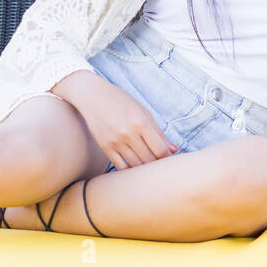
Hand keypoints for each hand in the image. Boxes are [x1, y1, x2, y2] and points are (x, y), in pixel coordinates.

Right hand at [57, 71, 177, 169]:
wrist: (93, 96)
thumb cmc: (121, 102)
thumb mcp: (143, 112)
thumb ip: (158, 132)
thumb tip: (173, 149)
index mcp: (141, 122)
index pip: (160, 149)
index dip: (168, 158)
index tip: (170, 160)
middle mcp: (128, 133)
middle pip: (149, 160)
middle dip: (158, 164)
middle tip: (161, 165)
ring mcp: (116, 142)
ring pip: (136, 165)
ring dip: (145, 168)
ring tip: (149, 165)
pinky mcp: (105, 147)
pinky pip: (121, 167)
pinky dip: (130, 170)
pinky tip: (135, 166)